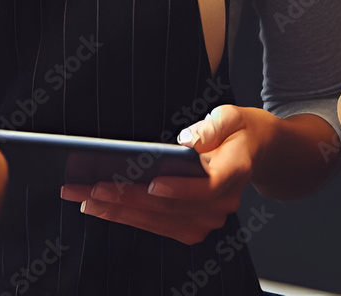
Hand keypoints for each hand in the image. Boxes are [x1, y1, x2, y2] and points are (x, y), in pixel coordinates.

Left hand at [61, 105, 265, 244]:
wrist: (256, 151)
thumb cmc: (239, 130)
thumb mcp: (231, 116)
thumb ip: (212, 127)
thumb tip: (186, 141)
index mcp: (233, 172)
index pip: (206, 186)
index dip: (179, 189)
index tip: (151, 183)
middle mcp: (222, 203)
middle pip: (171, 207)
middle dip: (127, 198)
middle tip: (91, 188)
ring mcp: (208, 218)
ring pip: (159, 220)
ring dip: (120, 211)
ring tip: (84, 198)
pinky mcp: (193, 224)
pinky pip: (157, 224)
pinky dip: (128, 216)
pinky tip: (101, 207)